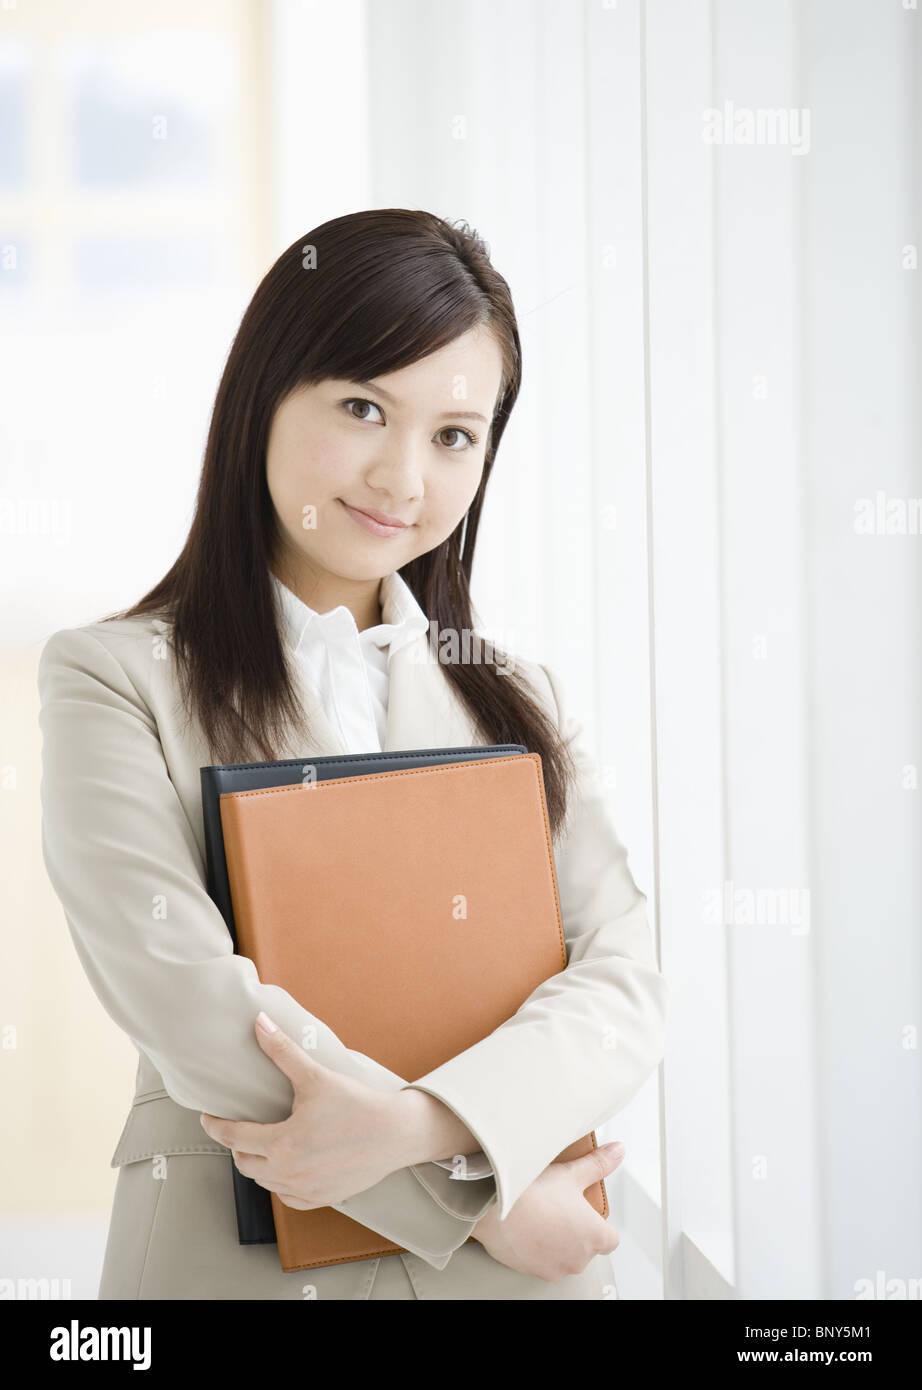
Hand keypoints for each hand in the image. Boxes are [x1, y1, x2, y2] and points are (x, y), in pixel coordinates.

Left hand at [199, 1013, 407, 1207]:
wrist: (395, 1134)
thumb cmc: (356, 1104)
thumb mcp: (315, 1076)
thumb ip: (282, 1051)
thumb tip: (258, 1023)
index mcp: (281, 1144)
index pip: (233, 1138)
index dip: (216, 1126)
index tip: (208, 1117)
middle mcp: (288, 1173)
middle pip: (245, 1163)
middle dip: (237, 1146)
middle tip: (240, 1129)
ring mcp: (305, 1190)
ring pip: (265, 1182)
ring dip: (259, 1164)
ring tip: (263, 1144)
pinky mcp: (322, 1199)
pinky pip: (288, 1197)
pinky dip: (281, 1182)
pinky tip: (287, 1167)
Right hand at [470, 1142, 624, 1281]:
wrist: (494, 1209)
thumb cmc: (534, 1193)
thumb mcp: (571, 1172)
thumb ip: (598, 1164)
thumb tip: (617, 1152)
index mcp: (595, 1237)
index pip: (610, 1239)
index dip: (599, 1224)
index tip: (585, 1211)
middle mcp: (579, 1259)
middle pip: (586, 1248)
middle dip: (576, 1231)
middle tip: (560, 1208)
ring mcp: (556, 1268)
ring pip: (564, 1256)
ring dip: (557, 1242)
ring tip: (541, 1215)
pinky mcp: (533, 1272)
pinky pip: (541, 1262)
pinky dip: (537, 1249)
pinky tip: (526, 1227)